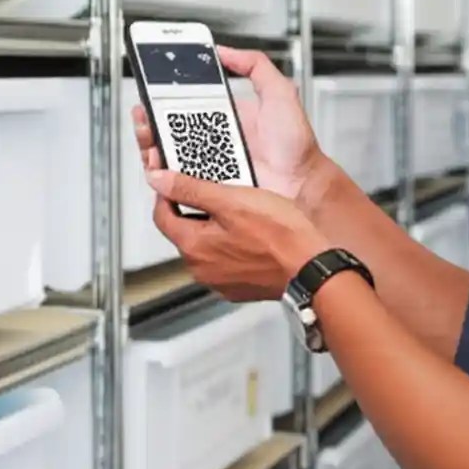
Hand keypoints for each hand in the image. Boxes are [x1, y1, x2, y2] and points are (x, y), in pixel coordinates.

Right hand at [132, 46, 328, 199]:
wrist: (302, 184)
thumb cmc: (296, 146)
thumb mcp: (280, 92)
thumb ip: (255, 65)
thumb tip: (224, 50)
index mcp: (224, 118)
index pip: (185, 105)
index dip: (164, 97)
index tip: (151, 88)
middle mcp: (212, 142)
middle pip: (168, 130)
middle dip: (149, 120)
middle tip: (143, 113)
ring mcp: (207, 167)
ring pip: (166, 156)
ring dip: (150, 144)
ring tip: (147, 135)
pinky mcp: (207, 190)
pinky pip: (176, 182)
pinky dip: (161, 174)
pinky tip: (157, 163)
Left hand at [147, 169, 330, 300]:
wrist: (311, 269)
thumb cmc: (279, 235)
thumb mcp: (231, 199)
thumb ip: (190, 188)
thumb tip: (157, 179)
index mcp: (193, 246)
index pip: (161, 216)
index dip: (167, 193)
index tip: (177, 180)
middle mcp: (200, 269)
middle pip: (183, 232)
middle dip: (195, 211)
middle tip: (219, 193)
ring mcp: (219, 282)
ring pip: (205, 247)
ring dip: (215, 229)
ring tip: (241, 213)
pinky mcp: (238, 288)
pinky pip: (224, 262)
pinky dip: (231, 247)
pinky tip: (252, 236)